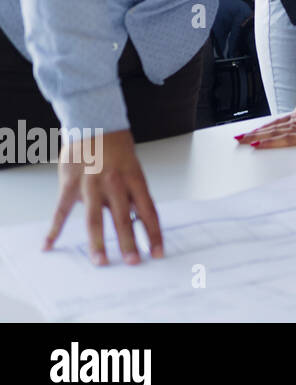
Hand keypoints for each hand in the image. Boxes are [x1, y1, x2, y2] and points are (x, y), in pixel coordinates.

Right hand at [44, 129, 161, 266]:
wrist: (95, 122)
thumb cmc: (117, 148)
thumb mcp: (132, 170)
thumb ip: (130, 195)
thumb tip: (135, 221)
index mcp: (135, 180)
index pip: (149, 211)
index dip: (154, 233)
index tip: (158, 252)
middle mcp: (115, 183)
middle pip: (124, 218)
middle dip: (129, 242)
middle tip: (134, 262)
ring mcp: (92, 184)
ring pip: (95, 218)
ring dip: (98, 242)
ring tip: (101, 261)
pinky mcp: (71, 183)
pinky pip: (61, 210)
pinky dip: (54, 229)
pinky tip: (49, 245)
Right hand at [235, 103, 295, 148]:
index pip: (289, 138)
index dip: (273, 141)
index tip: (259, 143)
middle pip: (275, 132)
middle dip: (257, 138)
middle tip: (243, 143)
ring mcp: (291, 121)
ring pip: (270, 127)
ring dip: (255, 133)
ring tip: (241, 139)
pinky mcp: (288, 118)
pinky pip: (273, 124)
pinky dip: (261, 128)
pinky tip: (251, 133)